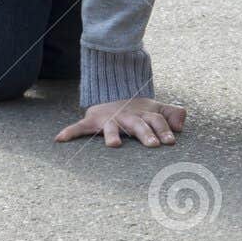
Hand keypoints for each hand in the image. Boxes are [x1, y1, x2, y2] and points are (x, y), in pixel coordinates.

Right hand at [54, 97, 186, 147]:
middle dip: (145, 134)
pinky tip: (60, 139)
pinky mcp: (92, 121)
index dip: (164, 130)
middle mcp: (127, 116)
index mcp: (144, 114)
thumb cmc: (139, 111)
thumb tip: (181, 124)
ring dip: (112, 135)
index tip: (170, 142)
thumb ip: (173, 114)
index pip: (156, 121)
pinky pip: (79, 127)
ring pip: (111, 128)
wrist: (113, 94)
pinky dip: (69, 132)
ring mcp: (109, 119)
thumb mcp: (157, 110)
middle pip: (138, 125)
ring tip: (114, 145)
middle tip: (152, 145)